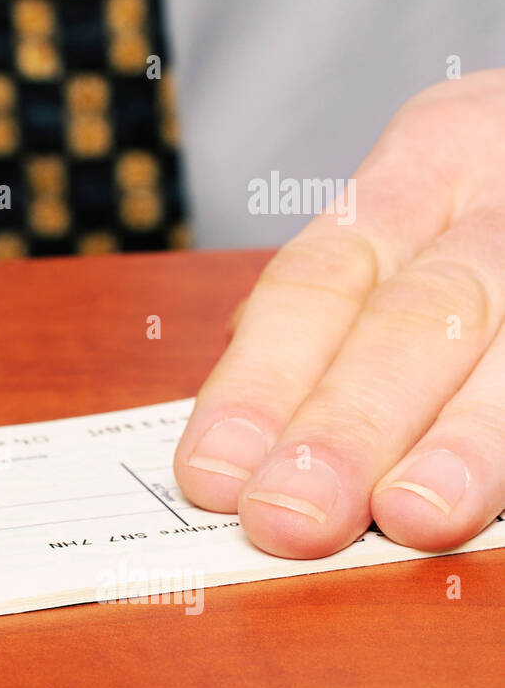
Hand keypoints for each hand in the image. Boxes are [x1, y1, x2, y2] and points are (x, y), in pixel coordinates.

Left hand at [176, 71, 504, 558]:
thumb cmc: (486, 210)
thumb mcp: (410, 209)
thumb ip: (330, 305)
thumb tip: (237, 420)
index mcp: (423, 170)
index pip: (320, 281)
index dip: (261, 383)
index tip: (212, 473)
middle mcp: (501, 206)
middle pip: (416, 317)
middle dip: (348, 427)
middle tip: (289, 518)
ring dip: (462, 445)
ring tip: (412, 516)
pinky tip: (489, 508)